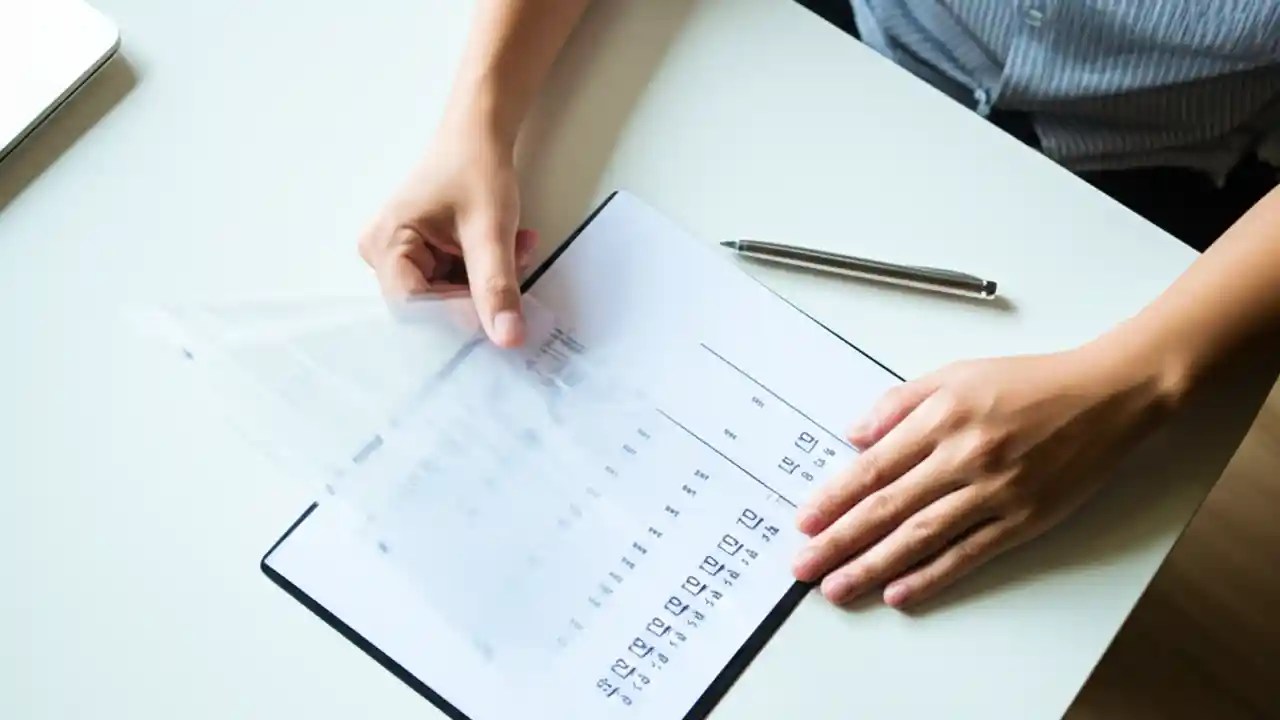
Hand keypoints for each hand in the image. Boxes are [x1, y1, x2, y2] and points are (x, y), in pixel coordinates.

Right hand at [358, 126, 537, 347]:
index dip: (459, 316)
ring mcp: (402, 256)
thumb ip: (496, 287)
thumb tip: (508, 339)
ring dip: (490, 280)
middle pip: (433, 306)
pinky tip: (511, 246)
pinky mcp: (424, 255)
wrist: (481, 132)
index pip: (416, 308)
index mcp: (385, 245)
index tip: (500, 309)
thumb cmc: (476, 167)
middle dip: (480, 293)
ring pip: (450, 296)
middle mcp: (383, 255)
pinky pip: (456, 282)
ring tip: (519, 247)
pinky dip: (487, 271)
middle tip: (518, 266)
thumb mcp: (491, 231)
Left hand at [791, 342, 1183, 609]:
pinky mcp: (1023, 519)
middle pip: (888, 507)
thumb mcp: (956, 374)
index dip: (834, 498)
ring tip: (839, 587)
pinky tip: (900, 592)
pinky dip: (932, 575)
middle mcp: (963, 457)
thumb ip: (900, 403)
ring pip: (920, 536)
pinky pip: (968, 553)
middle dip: (839, 541)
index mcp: (941, 419)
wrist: (1107, 396)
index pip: (873, 468)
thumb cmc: (1031, 383)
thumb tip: (855, 436)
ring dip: (873, 566)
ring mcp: (994, 492)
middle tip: (804, 566)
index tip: (805, 521)